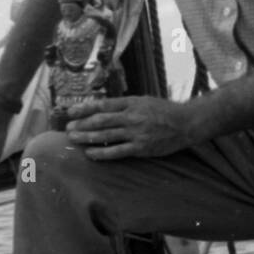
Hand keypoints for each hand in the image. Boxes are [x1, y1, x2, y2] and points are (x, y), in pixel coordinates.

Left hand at [64, 96, 196, 159]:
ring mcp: (136, 133)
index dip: (85, 108)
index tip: (71, 110)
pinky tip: (90, 153)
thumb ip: (124, 104)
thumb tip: (103, 107)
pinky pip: (117, 152)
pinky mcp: (140, 148)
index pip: (103, 104)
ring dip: (87, 137)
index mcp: (131, 103)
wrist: (185, 124)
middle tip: (67, 127)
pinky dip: (102, 153)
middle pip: (100, 120)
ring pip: (106, 136)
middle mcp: (131, 117)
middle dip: (82, 123)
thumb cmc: (163, 110)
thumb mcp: (143, 100)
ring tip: (74, 138)